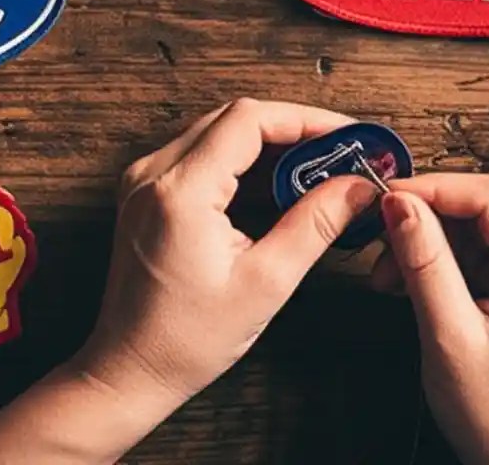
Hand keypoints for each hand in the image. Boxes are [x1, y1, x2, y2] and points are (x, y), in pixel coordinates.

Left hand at [76, 99, 381, 402]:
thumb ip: (315, 224)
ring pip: (215, 134)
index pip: (249, 120)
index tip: (348, 137)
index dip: (305, 120)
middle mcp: (152, 175)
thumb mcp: (265, 283)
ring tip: (319, 172)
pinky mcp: (144, 196)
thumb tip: (359, 187)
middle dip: (292, 131)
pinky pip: (198, 158)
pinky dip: (240, 164)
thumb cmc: (186, 339)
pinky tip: (276, 189)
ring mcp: (142, 182)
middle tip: (342, 154)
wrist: (129, 368)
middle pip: (233, 119)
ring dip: (268, 146)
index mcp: (179, 192)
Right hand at [371, 173, 488, 464]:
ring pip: (478, 215)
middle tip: (382, 236)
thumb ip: (425, 263)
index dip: (434, 189)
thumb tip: (398, 203)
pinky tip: (411, 276)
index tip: (384, 198)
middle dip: (429, 212)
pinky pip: (478, 239)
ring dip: (428, 234)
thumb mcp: (448, 336)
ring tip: (391, 273)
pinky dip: (438, 250)